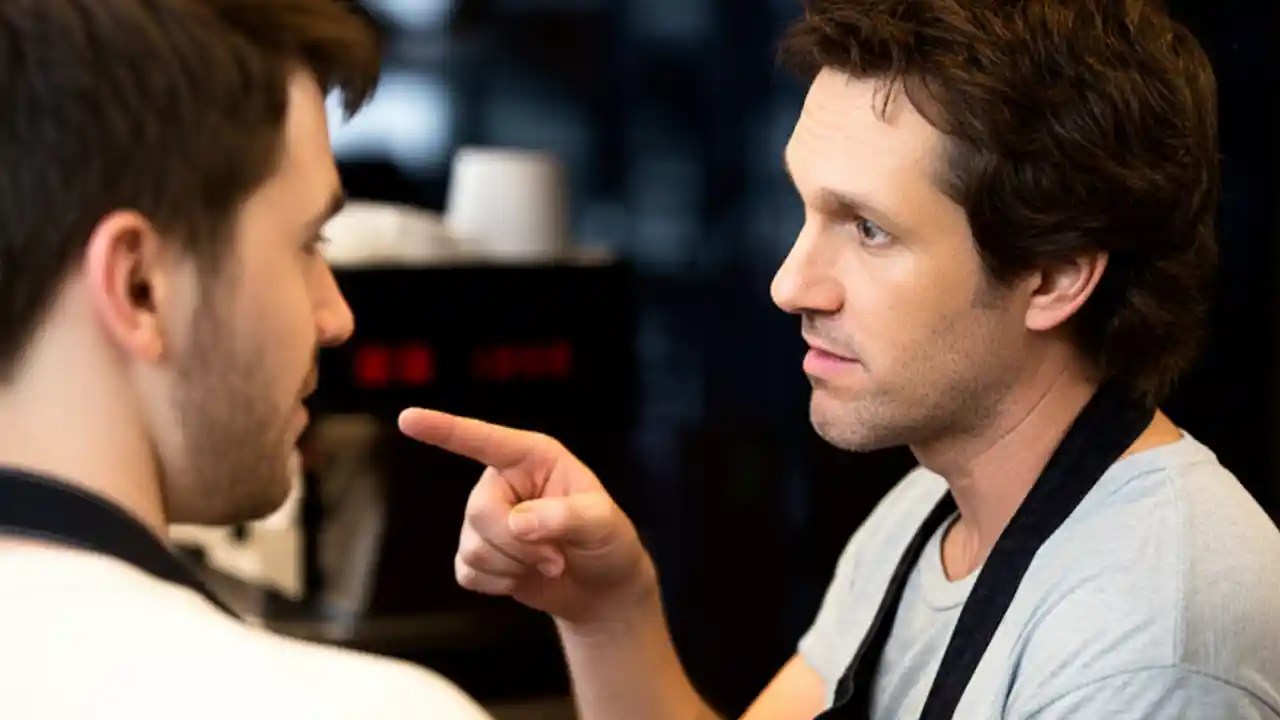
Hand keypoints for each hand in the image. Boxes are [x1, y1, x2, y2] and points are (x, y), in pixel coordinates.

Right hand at [398, 409, 655, 626]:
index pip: (483, 440)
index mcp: (531, 456)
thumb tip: (518, 523)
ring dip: (515, 567)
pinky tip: (523, 578)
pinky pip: (467, 572)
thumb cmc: (607, 541)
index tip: (407, 418)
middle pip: (480, 512)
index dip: (444, 429)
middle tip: (555, 558)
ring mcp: (484, 518)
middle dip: (518, 545)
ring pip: (474, 547)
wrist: (601, 587)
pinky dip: (500, 583)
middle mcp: (501, 482)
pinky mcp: (476, 554)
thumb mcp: (602, 523)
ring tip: (548, 563)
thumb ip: (565, 517)